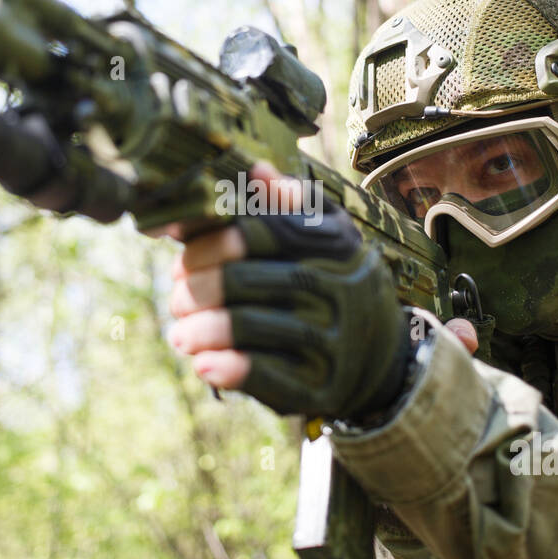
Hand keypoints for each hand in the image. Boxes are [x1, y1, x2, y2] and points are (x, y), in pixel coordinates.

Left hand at [166, 163, 413, 420]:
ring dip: (202, 330)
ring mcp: (333, 340)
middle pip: (248, 280)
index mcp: (333, 244)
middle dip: (198, 290)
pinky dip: (227, 368)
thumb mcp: (325, 235)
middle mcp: (339, 288)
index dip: (210, 245)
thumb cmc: (334, 280)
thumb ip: (286, 205)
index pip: (260, 233)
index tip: (183, 260)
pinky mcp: (322, 386)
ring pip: (250, 327)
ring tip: (181, 335)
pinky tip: (203, 363)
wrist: (380, 352)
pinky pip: (266, 375)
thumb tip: (255, 172)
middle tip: (177, 299)